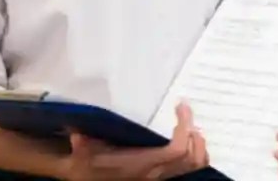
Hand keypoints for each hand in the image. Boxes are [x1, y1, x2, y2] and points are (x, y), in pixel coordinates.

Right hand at [61, 102, 207, 179]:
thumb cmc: (89, 169)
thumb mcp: (82, 157)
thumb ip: (82, 145)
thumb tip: (78, 133)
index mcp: (142, 165)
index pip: (176, 149)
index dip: (185, 126)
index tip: (181, 105)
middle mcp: (157, 175)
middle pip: (193, 157)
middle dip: (194, 132)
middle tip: (185, 114)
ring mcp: (162, 180)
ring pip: (196, 166)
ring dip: (199, 145)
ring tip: (192, 129)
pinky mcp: (164, 180)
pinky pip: (191, 172)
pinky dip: (197, 158)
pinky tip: (190, 144)